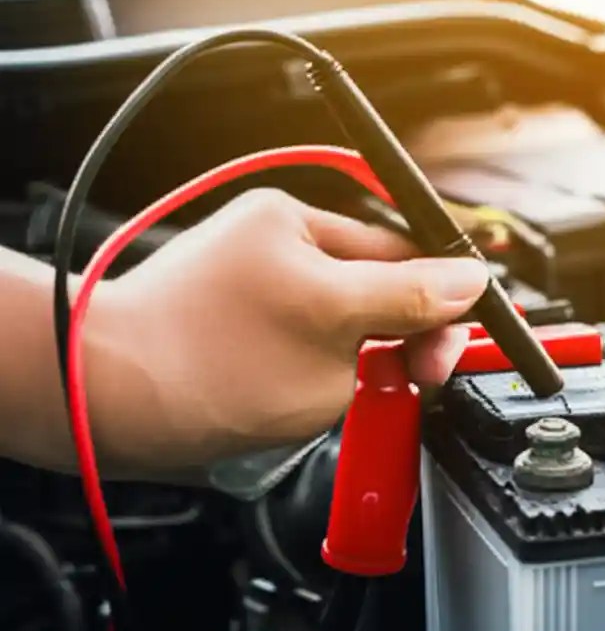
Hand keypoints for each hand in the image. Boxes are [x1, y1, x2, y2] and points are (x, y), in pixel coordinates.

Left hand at [87, 189, 487, 474]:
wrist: (109, 405)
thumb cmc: (207, 367)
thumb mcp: (334, 330)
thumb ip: (409, 301)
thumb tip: (470, 277)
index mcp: (297, 225)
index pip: (401, 252)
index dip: (441, 296)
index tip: (462, 333)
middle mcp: (276, 244)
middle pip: (379, 283)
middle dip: (406, 331)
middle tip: (422, 373)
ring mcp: (256, 283)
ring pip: (349, 317)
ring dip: (364, 354)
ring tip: (348, 388)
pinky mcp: (240, 318)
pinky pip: (311, 336)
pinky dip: (326, 364)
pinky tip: (313, 388)